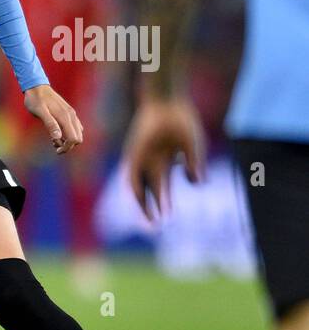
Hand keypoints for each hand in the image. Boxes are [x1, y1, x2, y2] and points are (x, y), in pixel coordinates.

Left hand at [23, 84, 83, 154]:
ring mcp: (71, 114)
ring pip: (77, 133)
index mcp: (65, 117)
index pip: (74, 139)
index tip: (55, 149)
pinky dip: (67, 133)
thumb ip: (49, 124)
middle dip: (67, 145)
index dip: (66, 147)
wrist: (36, 87)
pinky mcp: (68, 113)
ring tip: (53, 139)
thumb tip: (57, 137)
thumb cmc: (35, 100)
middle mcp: (71, 116)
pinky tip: (55, 132)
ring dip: (67, 140)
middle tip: (53, 144)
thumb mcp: (39, 112)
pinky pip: (73, 127)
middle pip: (78, 138)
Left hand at [122, 97, 205, 220]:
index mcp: (164, 163)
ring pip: (139, 186)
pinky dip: (136, 187)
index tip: (168, 219)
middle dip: (153, 210)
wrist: (166, 100)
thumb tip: (196, 184)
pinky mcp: (134, 152)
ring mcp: (141, 158)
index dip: (165, 205)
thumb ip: (196, 164)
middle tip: (156, 229)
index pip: (162, 190)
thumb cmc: (181, 120)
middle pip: (150, 192)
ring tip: (150, 220)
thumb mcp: (193, 145)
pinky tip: (140, 199)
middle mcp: (150, 164)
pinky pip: (132, 173)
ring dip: (143, 204)